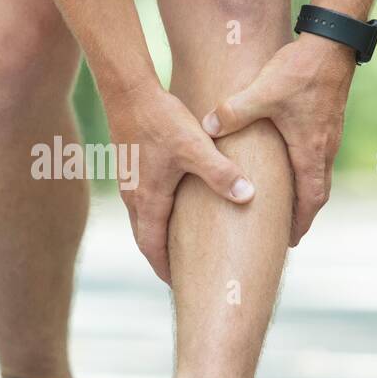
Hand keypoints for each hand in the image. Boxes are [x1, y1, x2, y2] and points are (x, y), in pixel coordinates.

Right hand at [105, 83, 254, 282]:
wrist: (128, 91)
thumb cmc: (161, 120)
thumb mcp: (197, 147)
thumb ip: (222, 173)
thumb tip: (248, 196)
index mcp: (148, 200)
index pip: (153, 248)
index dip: (166, 269)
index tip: (180, 285)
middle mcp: (133, 196)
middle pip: (145, 239)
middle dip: (161, 258)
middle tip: (179, 273)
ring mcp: (128, 181)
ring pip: (141, 220)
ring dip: (156, 235)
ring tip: (176, 245)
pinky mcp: (129, 167)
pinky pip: (140, 201)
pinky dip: (153, 214)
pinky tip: (170, 205)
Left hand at [201, 34, 355, 245]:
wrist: (331, 43)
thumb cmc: (300, 72)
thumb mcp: (261, 93)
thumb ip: (232, 112)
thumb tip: (207, 127)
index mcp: (310, 151)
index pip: (310, 200)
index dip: (299, 222)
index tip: (289, 240)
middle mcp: (324, 148)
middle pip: (319, 193)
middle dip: (303, 215)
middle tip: (288, 232)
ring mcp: (329, 134)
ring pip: (320, 175)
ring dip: (306, 193)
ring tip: (288, 205)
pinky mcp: (328, 120)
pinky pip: (319, 157)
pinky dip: (307, 170)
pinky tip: (291, 164)